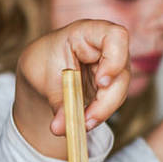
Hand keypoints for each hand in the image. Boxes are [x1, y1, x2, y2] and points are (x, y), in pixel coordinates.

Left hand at [13, 19, 130, 157]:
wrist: (41, 68)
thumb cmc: (42, 61)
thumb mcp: (43, 78)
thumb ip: (56, 102)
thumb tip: (62, 128)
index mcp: (88, 32)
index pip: (116, 37)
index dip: (115, 60)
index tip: (101, 82)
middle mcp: (106, 48)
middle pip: (121, 72)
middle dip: (105, 101)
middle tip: (86, 121)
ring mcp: (112, 67)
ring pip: (118, 92)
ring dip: (101, 112)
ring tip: (79, 126)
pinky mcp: (110, 85)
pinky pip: (110, 102)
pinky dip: (97, 114)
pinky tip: (82, 123)